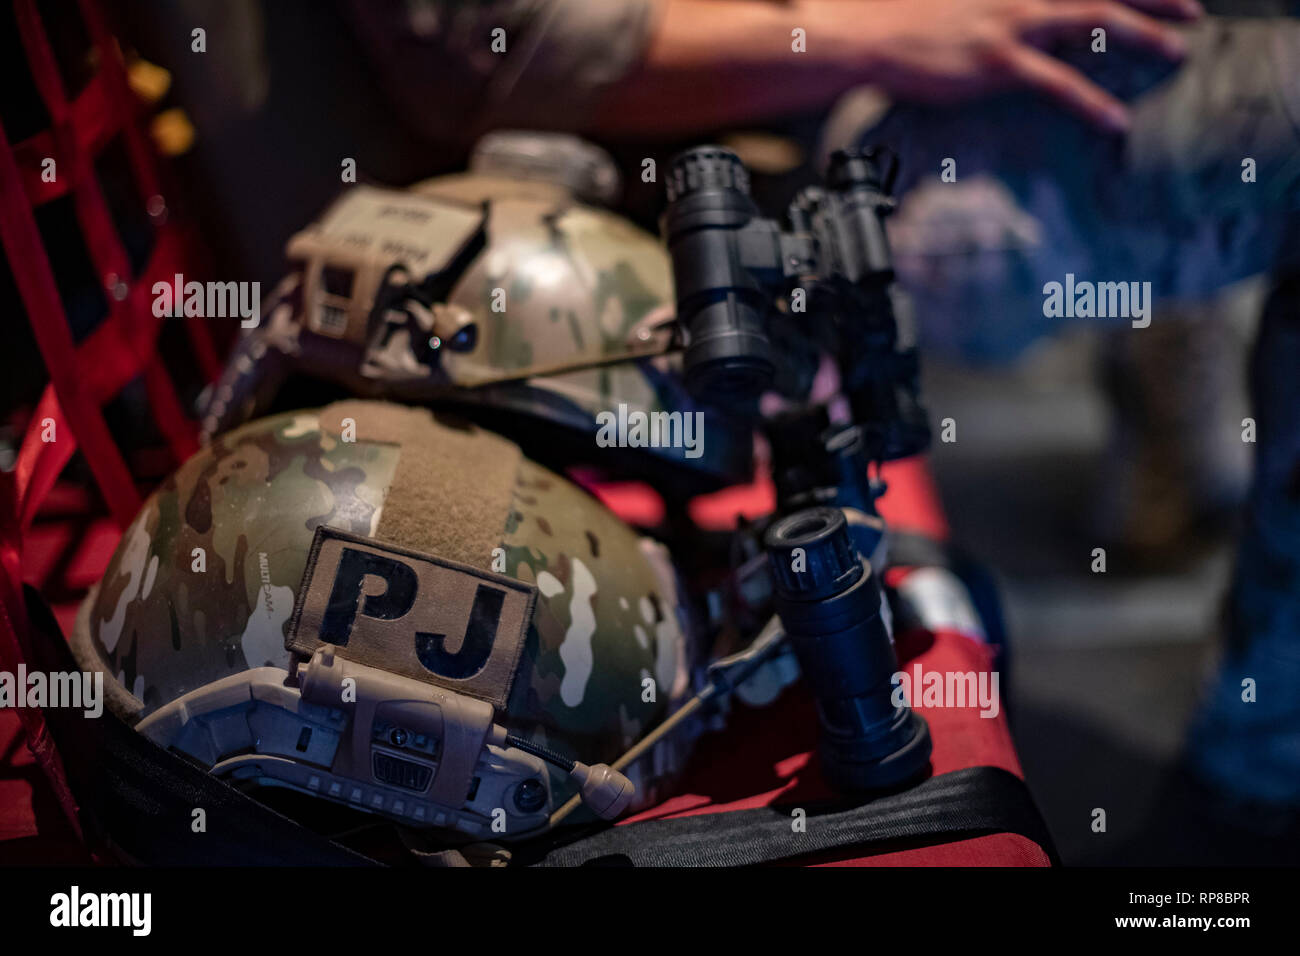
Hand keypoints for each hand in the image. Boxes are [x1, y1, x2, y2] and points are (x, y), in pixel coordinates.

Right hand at [850, 0, 1201, 130]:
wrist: (869, 34)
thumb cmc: (905, 18)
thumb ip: (994, 7)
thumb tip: (1023, 28)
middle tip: (1193, 11)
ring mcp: (1013, 24)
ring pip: (1097, 20)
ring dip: (1144, 33)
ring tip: (1177, 51)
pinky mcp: (999, 62)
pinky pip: (1060, 83)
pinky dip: (1093, 102)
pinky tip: (1116, 120)